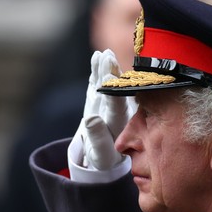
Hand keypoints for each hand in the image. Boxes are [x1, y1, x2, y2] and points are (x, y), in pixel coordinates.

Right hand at [69, 49, 137, 171]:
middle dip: (112, 75)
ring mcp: (111, 102)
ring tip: (103, 54)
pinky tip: (96, 57)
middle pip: (116, 90)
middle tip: (108, 58)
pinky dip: (98, 71)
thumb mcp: (100, 154)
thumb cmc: (103, 157)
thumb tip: (91, 119)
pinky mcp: (102, 98)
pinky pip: (100, 82)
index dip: (113, 92)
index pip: (117, 106)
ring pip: (110, 83)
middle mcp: (120, 110)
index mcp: (121, 124)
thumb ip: (97, 138)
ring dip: (106, 68)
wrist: (103, 154)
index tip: (108, 79)